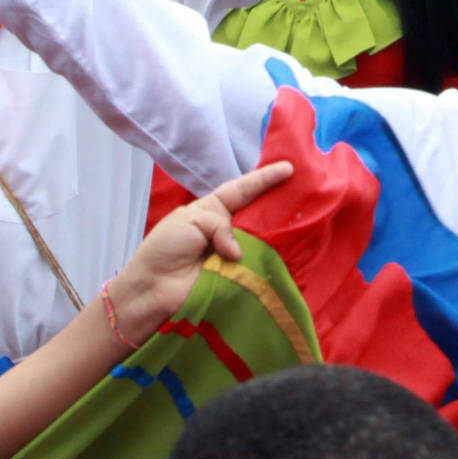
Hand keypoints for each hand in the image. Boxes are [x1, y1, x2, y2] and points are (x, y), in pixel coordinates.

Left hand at [102, 161, 294, 344]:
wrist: (153, 289)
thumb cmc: (165, 249)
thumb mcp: (189, 221)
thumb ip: (219, 226)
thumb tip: (238, 253)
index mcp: (212, 210)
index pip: (242, 190)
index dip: (264, 179)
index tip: (288, 168)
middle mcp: (227, 230)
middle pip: (258, 213)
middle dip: (278, 203)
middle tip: (305, 192)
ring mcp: (234, 254)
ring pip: (262, 239)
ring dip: (279, 232)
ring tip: (304, 220)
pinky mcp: (237, 277)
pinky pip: (258, 266)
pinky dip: (270, 261)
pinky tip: (291, 253)